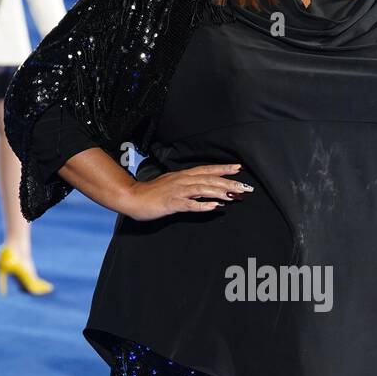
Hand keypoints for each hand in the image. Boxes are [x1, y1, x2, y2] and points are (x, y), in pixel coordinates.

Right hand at [119, 162, 252, 220]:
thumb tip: (205, 192)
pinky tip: (214, 207)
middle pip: (208, 179)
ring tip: (234, 195)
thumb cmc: (152, 193)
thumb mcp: (172, 185)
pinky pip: (189, 204)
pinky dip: (203, 205)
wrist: (132, 197)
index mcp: (183, 176)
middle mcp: (182, 180)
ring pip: (202, 189)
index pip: (206, 170)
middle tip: (244, 187)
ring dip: (219, 192)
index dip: (222, 168)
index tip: (238, 168)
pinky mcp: (171, 204)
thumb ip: (188, 187)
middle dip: (228, 182)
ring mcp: (177, 191)